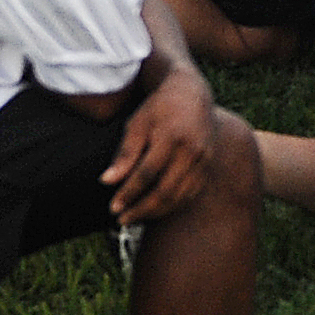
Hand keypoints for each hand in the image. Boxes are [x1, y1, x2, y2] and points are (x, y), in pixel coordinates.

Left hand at [101, 70, 217, 224]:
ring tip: (134, 217)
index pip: (146, 174)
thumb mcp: (137, 124)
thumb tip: (107, 181)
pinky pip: (190, 194)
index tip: (114, 207)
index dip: (129, 193)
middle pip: (165, 190)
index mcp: (171, 137)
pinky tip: (155, 209)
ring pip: (179, 197)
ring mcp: (203, 160)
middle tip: (122, 219)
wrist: (192, 94)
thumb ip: (125, 154)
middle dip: (141, 209)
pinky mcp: (208, 166)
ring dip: (155, 212)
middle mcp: (191, 150)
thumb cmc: (159, 107)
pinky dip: (172, 205)